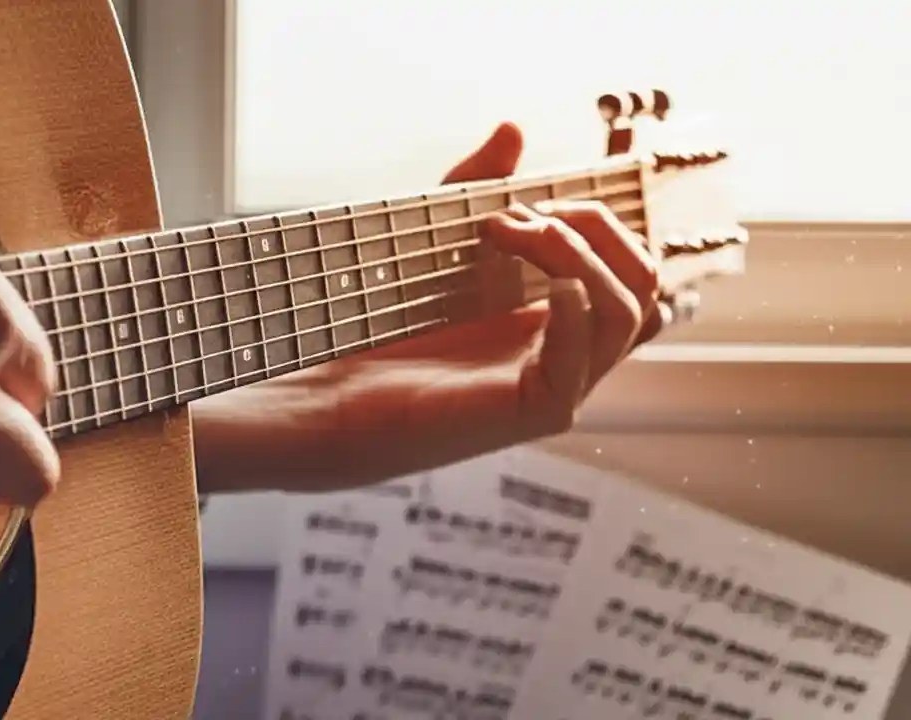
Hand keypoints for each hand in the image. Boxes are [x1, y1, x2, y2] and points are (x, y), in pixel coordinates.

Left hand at [192, 122, 664, 492]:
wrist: (334, 395)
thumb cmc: (382, 329)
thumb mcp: (437, 242)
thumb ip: (476, 189)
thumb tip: (513, 128)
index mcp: (557, 318)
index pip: (629, 263)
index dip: (597, 219)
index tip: (527, 201)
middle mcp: (569, 352)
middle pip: (642, 280)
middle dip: (593, 226)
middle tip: (518, 215)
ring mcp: (560, 383)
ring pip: (626, 310)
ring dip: (577, 256)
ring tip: (509, 233)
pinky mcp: (536, 410)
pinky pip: (586, 357)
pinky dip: (576, 309)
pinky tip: (545, 283)